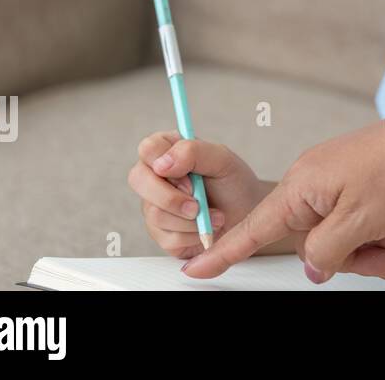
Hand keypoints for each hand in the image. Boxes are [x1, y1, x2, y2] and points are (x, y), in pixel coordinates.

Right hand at [128, 131, 271, 260]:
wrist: (246, 214)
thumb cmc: (233, 183)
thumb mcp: (223, 159)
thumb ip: (194, 152)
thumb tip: (162, 164)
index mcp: (168, 151)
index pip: (148, 148)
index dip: (165, 162)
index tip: (190, 177)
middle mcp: (155, 177)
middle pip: (138, 180)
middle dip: (172, 197)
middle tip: (198, 204)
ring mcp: (154, 205)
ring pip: (154, 213)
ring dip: (191, 219)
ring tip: (215, 215)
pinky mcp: (160, 233)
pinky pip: (167, 237)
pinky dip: (193, 234)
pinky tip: (206, 228)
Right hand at [179, 113, 384, 281]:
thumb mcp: (356, 223)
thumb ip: (325, 252)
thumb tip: (313, 266)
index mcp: (301, 186)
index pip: (255, 226)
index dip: (226, 251)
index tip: (197, 267)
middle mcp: (314, 183)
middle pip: (311, 241)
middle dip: (347, 256)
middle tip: (380, 256)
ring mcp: (339, 184)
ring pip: (341, 236)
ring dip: (371, 245)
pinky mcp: (361, 186)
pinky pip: (360, 223)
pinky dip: (381, 232)